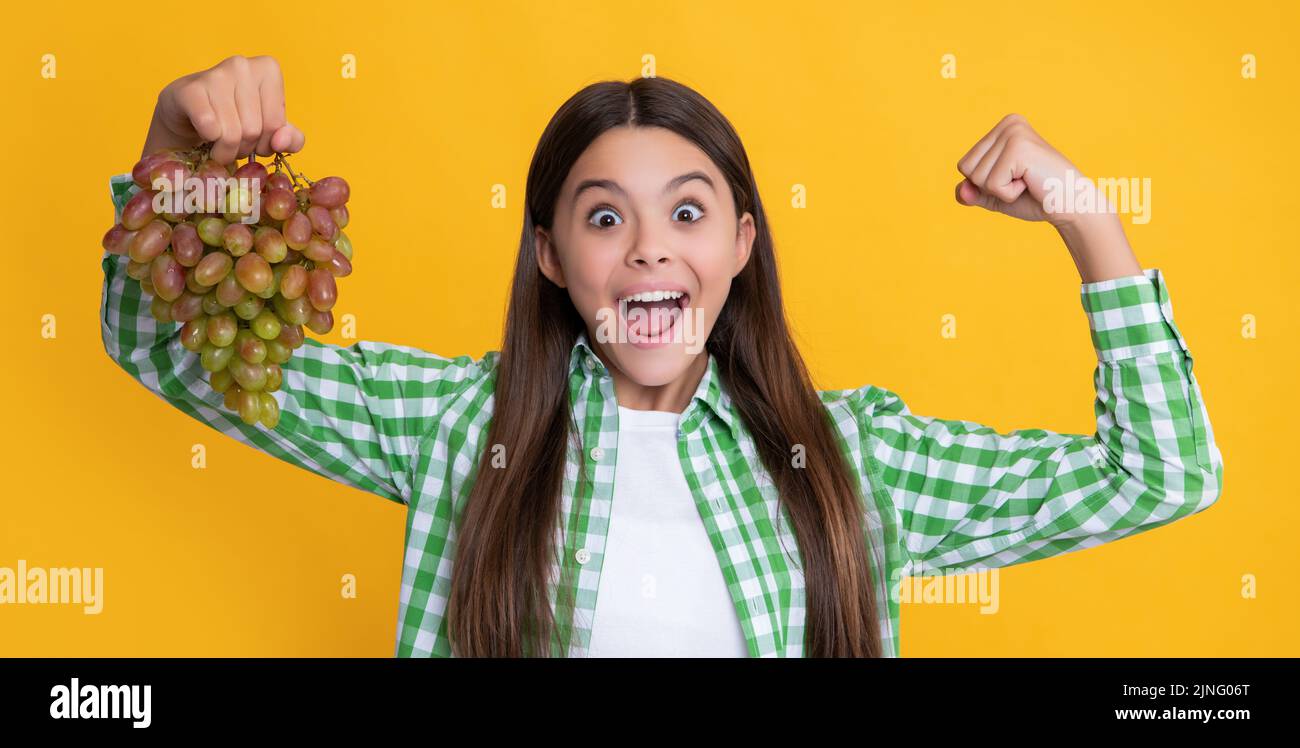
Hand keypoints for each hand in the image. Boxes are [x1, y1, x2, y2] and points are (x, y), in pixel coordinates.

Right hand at [142, 55, 304, 164]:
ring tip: (219, 140)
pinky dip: (208, 139)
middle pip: (253, 130)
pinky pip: (209, 127)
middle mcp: (242, 65)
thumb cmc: (236, 117)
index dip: (266, 143)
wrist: (189, 111)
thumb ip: (291, 139)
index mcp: (268, 69)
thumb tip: (280, 141)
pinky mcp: (190, 90)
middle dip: (244, 148)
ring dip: (225, 150)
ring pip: (231, 133)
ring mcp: (215, 74)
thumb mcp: (271, 129)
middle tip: (233, 142)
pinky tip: (204, 132)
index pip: (276, 125)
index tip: (255, 138)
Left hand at [953, 113, 1091, 227]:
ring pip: (977, 177)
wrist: (1071, 206)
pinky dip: (1008, 193)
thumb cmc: (1036, 198)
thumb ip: (972, 192)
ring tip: (1027, 181)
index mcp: (1002, 128)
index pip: (965, 164)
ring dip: (1000, 190)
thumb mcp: (995, 195)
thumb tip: (960, 190)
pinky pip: (991, 184)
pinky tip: (1030, 183)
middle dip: (990, 186)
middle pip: (966, 168)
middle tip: (1022, 181)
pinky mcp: (1019, 148)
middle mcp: (1008, 123)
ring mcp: (1014, 132)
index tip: (1015, 179)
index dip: (985, 183)